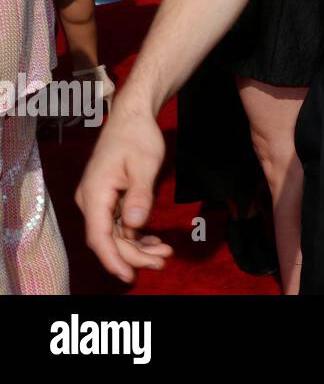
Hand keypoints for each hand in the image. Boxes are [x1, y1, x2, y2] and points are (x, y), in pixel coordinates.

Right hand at [74, 102, 173, 282]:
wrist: (132, 116)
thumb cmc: (137, 136)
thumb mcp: (144, 164)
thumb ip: (139, 196)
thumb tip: (135, 225)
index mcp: (95, 193)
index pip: (99, 236)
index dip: (113, 259)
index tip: (129, 276)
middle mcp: (91, 200)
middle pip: (109, 239)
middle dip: (134, 255)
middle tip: (163, 261)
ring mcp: (99, 200)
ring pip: (115, 234)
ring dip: (137, 247)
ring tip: (164, 254)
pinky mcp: (109, 199)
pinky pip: (120, 224)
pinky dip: (136, 235)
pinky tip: (154, 242)